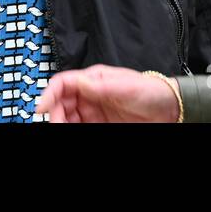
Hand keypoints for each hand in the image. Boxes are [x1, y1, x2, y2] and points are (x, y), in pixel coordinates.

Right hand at [35, 64, 179, 122]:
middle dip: (55, 114)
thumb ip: (99, 85)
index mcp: (92, 79)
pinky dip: (73, 129)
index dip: (49, 93)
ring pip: (68, 118)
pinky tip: (73, 132)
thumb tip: (77, 82)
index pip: (63, 83)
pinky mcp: (99, 125)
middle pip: (61, 103)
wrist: (168, 109)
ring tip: (63, 129)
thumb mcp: (123, 85)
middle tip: (57, 125)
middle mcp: (89, 95)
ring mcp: (93, 112)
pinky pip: (80, 128)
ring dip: (63, 123)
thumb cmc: (149, 90)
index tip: (42, 108)